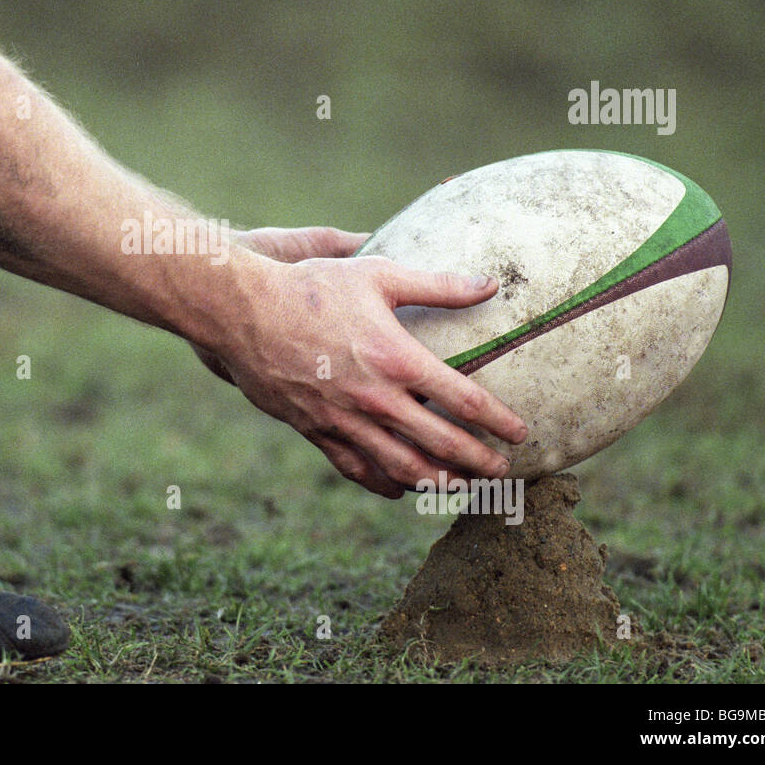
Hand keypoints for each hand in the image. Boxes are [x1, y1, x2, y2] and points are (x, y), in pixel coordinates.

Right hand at [199, 227, 527, 499]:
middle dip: (478, 462)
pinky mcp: (315, 430)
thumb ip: (437, 284)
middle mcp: (375, 399)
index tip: (520, 432)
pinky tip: (401, 490)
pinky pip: (356, 469)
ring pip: (402, 466)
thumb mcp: (377, 274)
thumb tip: (489, 284)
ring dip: (438, 482)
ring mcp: (344, 420)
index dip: (498, 420)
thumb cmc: (312, 287)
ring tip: (461, 487)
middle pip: (441, 443)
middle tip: (503, 472)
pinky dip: (384, 484)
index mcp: (397, 359)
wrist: (243, 312)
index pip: (463, 400)